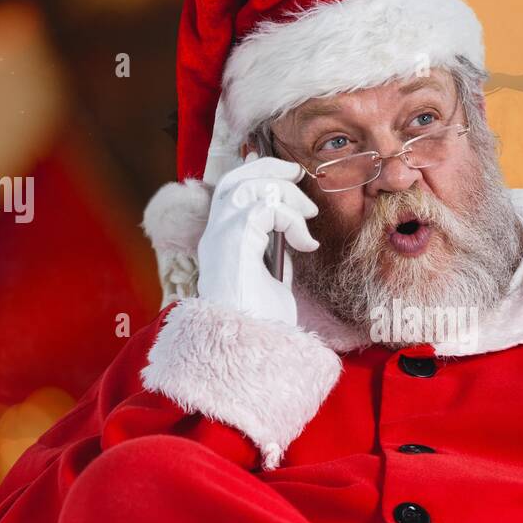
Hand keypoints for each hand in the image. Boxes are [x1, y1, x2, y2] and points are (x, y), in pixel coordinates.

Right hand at [196, 153, 319, 325]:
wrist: (248, 354)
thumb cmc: (259, 327)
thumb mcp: (271, 284)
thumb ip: (274, 258)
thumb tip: (289, 240)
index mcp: (221, 245)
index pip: (231, 194)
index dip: (257, 175)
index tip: (290, 180)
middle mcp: (214, 238)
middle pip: (233, 180)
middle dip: (267, 167)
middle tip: (297, 174)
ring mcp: (220, 240)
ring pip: (246, 187)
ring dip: (284, 194)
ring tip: (308, 216)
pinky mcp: (233, 245)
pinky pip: (263, 210)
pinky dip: (290, 220)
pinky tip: (305, 244)